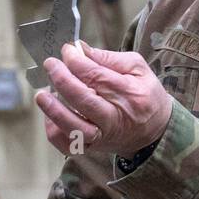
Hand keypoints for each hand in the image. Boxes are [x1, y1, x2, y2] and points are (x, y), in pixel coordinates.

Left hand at [37, 41, 171, 157]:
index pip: (97, 76)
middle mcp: (115, 117)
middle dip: (62, 79)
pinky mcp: (92, 148)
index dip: (76, 61)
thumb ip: (110, 58)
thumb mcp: (138, 69)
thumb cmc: (145, 96)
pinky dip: (53, 130)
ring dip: (53, 110)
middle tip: (51, 64)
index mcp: (130, 94)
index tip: (67, 50)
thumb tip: (80, 50)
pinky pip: (67, 144)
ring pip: (73, 127)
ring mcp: (102, 136)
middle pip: (83, 100)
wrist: (156, 131)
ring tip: (43, 94)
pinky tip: (51, 115)